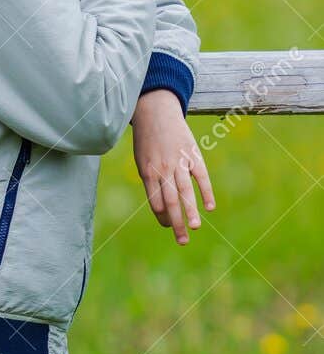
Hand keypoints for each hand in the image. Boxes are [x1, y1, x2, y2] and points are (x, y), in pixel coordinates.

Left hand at [131, 89, 215, 243]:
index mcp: (148, 173)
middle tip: (182, 241)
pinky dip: (206, 192)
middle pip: (170, 201)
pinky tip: (210, 207)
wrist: (156, 112)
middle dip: (176, 223)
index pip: (155, 202)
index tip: (168, 226)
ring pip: (185, 191)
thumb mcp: (142, 162)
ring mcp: (179, 162)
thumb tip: (163, 209)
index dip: (162, 217)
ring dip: (190, 211)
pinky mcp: (193, 154)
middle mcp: (163, 169)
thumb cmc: (148, 141)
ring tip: (195, 227)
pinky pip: (201, 176)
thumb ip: (152, 183)